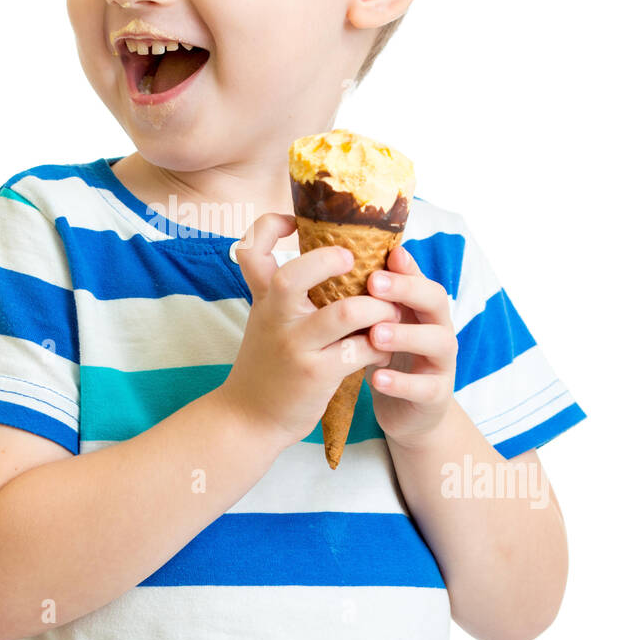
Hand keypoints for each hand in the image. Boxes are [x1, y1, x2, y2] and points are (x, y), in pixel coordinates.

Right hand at [220, 212, 401, 448]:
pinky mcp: (316, 374)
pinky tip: (383, 348)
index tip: (294, 221)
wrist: (248, 418)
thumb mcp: (266, 321)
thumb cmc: (267, 365)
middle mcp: (275, 318)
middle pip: (294, 274)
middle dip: (330, 260)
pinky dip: (380, 345)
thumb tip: (331, 256)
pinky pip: (360, 349)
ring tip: (390, 312)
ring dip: (378, 308)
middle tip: (354, 262)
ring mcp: (295, 346)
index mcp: (263, 299)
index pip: (251, 250)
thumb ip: (284, 292)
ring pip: (346, 311)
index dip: (269, 226)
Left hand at [364, 243, 457, 447]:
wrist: (407, 413)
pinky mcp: (436, 395)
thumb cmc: (391, 358)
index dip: (405, 269)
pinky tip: (377, 379)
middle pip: (437, 302)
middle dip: (408, 291)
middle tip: (374, 284)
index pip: (421, 279)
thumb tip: (369, 253)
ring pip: (437, 342)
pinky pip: (424, 388)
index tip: (382, 259)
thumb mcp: (386, 323)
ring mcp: (441, 363)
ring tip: (376, 335)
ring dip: (406, 335)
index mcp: (424, 309)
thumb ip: (381, 295)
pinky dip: (402, 383)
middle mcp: (439, 330)